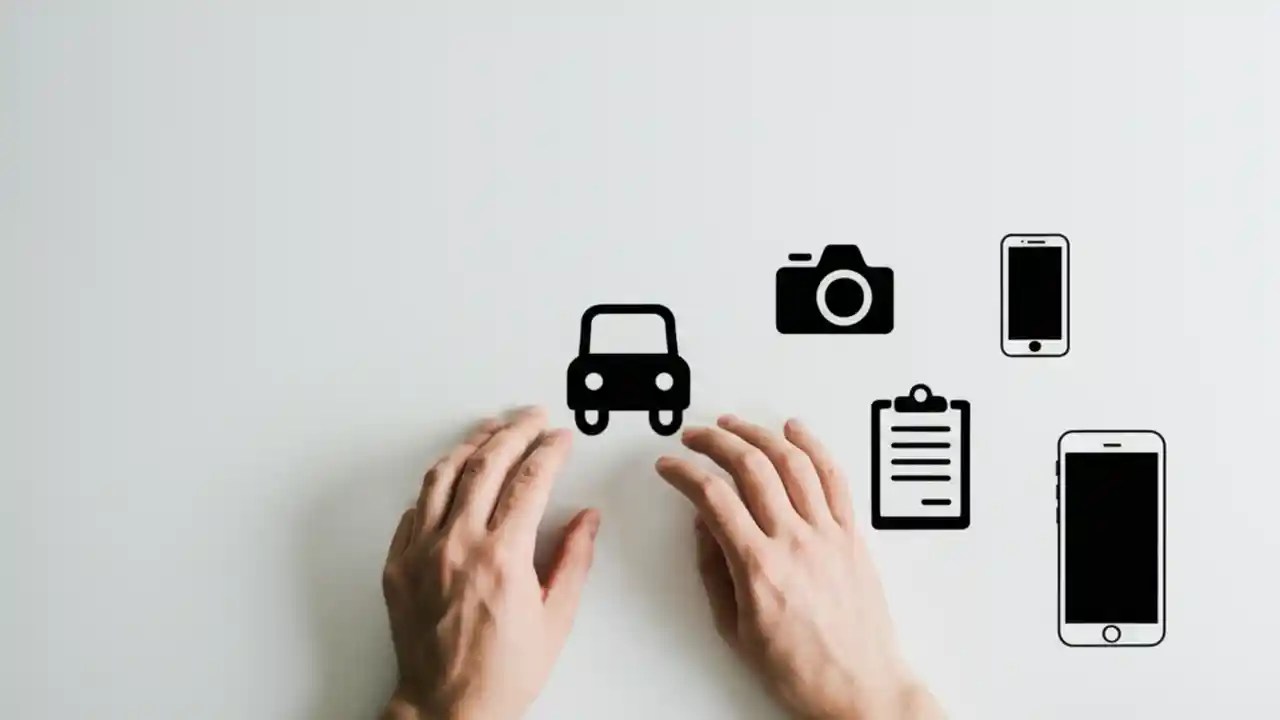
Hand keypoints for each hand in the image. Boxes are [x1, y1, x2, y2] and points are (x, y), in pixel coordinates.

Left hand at [380, 408, 600, 719]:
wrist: (446, 709)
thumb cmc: (499, 674)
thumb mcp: (555, 619)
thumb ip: (573, 561)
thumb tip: (586, 519)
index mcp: (502, 558)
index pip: (530, 480)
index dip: (549, 450)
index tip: (559, 439)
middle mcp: (458, 547)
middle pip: (486, 463)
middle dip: (515, 431)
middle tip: (532, 419)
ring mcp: (422, 553)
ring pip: (443, 476)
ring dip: (471, 445)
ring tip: (491, 431)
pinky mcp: (398, 565)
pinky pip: (414, 508)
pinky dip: (436, 484)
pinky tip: (451, 476)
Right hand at [656, 415, 942, 719]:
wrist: (860, 690)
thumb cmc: (802, 670)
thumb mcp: (735, 628)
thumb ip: (715, 570)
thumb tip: (704, 527)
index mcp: (759, 568)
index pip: (713, 497)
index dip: (685, 472)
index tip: (671, 467)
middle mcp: (795, 542)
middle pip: (751, 467)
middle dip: (715, 440)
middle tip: (696, 436)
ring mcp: (828, 534)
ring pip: (792, 461)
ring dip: (759, 434)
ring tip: (736, 425)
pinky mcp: (852, 535)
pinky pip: (834, 477)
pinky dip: (813, 446)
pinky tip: (796, 432)